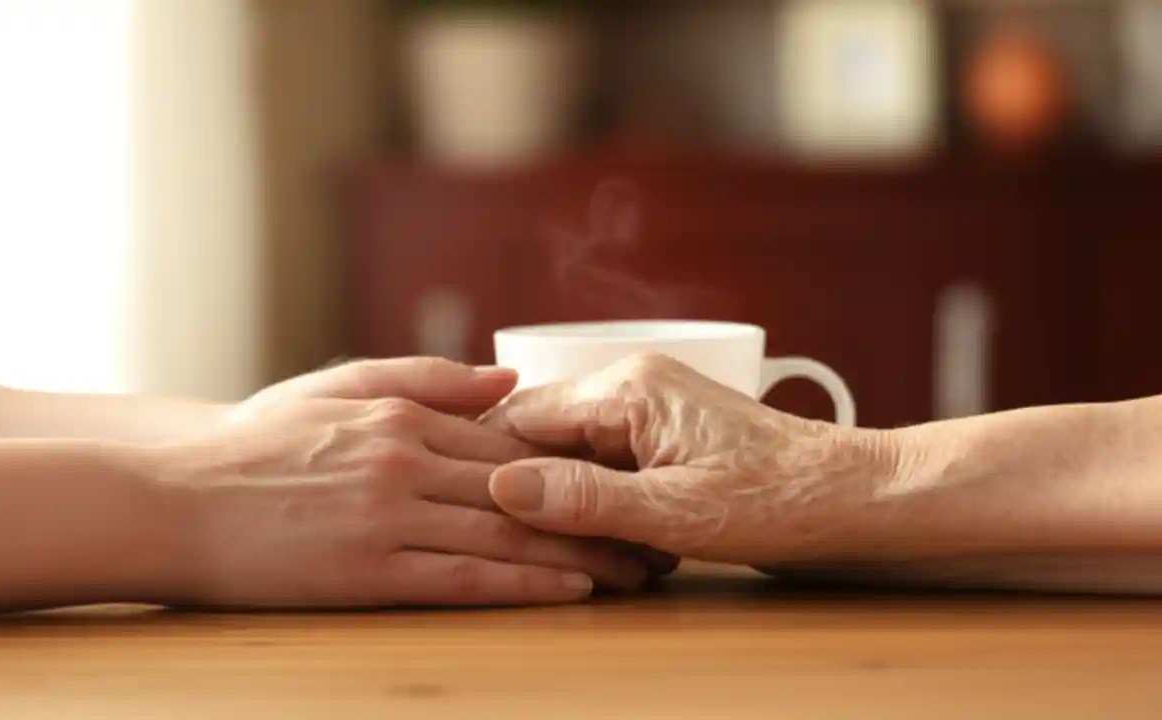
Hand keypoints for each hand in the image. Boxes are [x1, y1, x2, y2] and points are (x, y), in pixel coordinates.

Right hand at [232, 356, 676, 578]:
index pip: (512, 439)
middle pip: (525, 488)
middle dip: (599, 509)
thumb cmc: (254, 443)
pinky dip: (521, 584)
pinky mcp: (365, 571)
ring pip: (505, 534)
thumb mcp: (335, 387)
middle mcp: (403, 459)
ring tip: (637, 568)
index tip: (633, 474)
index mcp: (400, 414)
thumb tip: (509, 381)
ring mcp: (385, 516)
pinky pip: (461, 579)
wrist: (172, 496)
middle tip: (660, 528)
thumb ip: (424, 378)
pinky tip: (569, 589)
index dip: (579, 460)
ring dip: (579, 553)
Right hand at [481, 353, 900, 565]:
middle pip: (544, 435)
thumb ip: (585, 499)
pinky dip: (612, 505)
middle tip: (547, 546)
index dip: (490, 465)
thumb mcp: (676, 513)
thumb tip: (502, 486)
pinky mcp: (668, 435)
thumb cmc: (782, 501)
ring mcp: (652, 408)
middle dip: (541, 494)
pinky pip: (612, 465)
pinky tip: (636, 544)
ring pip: (577, 456)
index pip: (519, 416)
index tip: (476, 513)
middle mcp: (634, 386)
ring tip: (611, 551)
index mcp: (628, 390)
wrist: (857, 497)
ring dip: (580, 506)